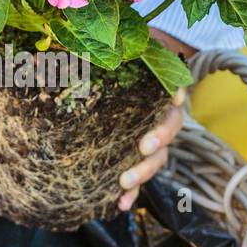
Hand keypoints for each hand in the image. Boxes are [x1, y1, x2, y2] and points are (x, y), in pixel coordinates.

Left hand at [117, 28, 194, 211]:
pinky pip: (138, 175)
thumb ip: (106, 46)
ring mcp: (150, 138)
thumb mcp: (115, 49)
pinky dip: (132, 192)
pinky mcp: (135, 156)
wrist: (114, 75)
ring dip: (144, 172)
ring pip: (157, 158)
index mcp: (157, 88)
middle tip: (143, 148)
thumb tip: (69, 42)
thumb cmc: (113, 58)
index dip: (176, 94)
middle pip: (171, 129)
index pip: (175, 90)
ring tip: (124, 183)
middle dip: (159, 140)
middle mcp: (159, 115)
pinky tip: (120, 204)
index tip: (174, 99)